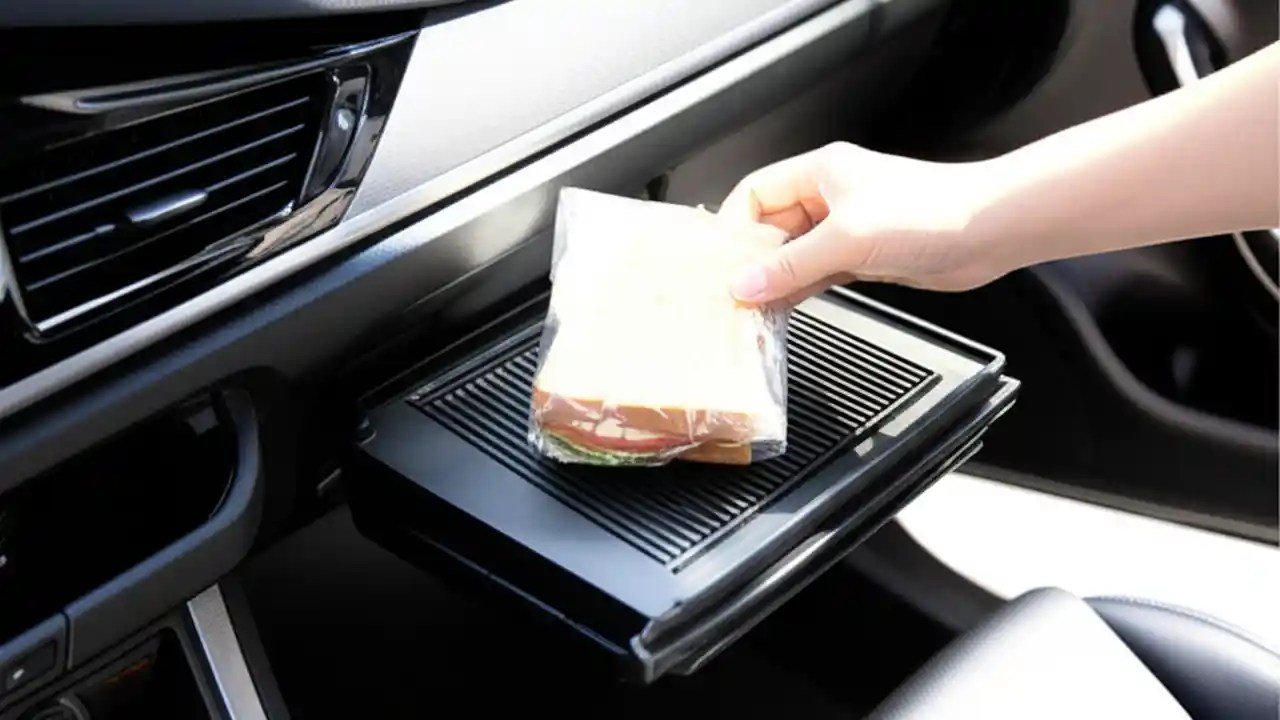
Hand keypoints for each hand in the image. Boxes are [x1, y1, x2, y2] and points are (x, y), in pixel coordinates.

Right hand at [719, 142, 1011, 305]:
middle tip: (734, 295)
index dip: (734, 228)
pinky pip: (816, 274)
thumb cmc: (933, 212)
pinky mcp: (862, 256)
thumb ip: (792, 264)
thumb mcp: (848, 238)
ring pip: (792, 255)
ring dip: (775, 280)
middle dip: (751, 260)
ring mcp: (846, 228)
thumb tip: (745, 285)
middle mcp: (829, 196)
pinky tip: (784, 310)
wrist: (990, 231)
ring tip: (754, 309)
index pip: (754, 193)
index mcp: (820, 172)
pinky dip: (798, 291)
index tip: (724, 266)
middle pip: (769, 227)